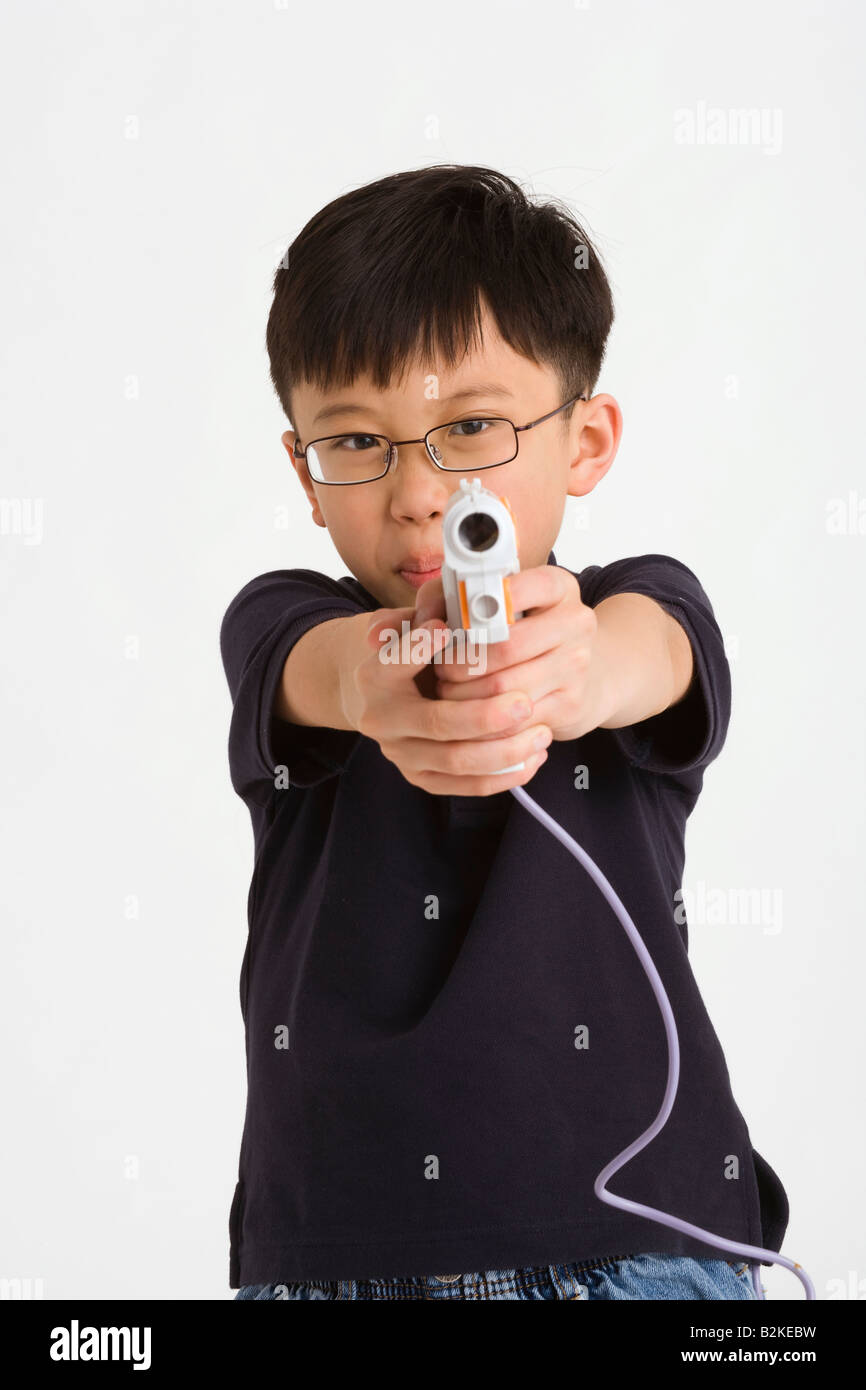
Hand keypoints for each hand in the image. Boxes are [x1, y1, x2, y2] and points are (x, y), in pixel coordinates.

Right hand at [338, 604, 552, 794]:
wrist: (387, 696)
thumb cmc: (411, 653)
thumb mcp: (409, 625)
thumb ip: (424, 612)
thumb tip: (438, 611)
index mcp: (374, 676)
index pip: (393, 665)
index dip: (420, 650)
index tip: (448, 631)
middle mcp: (381, 719)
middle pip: (436, 722)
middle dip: (484, 716)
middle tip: (524, 702)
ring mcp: (401, 753)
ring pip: (456, 761)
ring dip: (504, 750)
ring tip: (541, 733)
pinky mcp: (423, 778)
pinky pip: (467, 786)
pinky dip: (504, 775)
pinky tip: (534, 756)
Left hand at [420, 565, 609, 741]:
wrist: (581, 675)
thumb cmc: (523, 632)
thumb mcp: (496, 604)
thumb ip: (453, 596)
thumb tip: (427, 617)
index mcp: (558, 587)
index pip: (515, 590)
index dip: (474, 610)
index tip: (449, 625)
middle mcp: (575, 623)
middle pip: (505, 648)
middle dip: (461, 663)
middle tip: (441, 669)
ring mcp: (577, 666)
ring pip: (504, 689)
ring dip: (464, 695)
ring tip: (448, 690)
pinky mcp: (570, 705)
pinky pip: (513, 720)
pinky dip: (481, 723)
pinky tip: (467, 714)